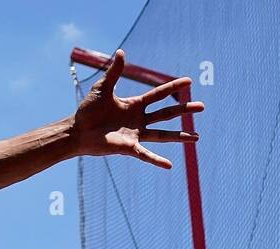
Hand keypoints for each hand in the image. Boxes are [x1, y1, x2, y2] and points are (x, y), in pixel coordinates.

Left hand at [71, 50, 202, 168]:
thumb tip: (121, 52)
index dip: (173, 87)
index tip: (189, 81)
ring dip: (180, 136)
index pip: (158, 94)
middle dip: (184, 110)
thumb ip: (114, 72)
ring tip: (197, 137)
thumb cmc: (88, 110)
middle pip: (166, 114)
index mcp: (135, 104)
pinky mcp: (128, 148)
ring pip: (162, 135)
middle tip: (202, 106)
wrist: (77, 131)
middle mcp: (138, 120)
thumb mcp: (102, 88)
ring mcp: (135, 134)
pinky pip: (145, 155)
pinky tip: (169, 166)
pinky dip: (156, 160)